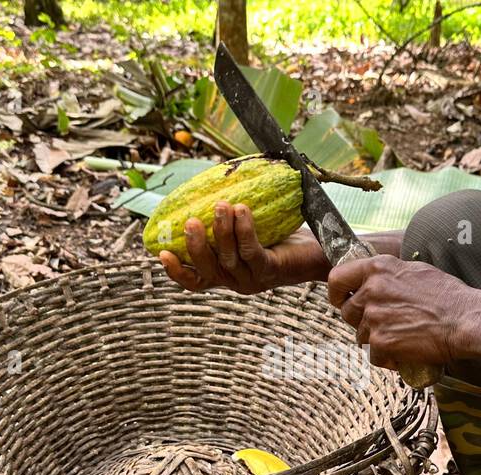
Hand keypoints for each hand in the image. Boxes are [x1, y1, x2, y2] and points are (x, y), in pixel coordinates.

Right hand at [159, 202, 329, 294]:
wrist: (320, 249)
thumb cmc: (282, 236)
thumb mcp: (249, 228)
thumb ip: (227, 220)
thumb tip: (209, 186)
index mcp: (226, 274)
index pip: (195, 281)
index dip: (176, 271)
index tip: (160, 252)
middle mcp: (236, 281)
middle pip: (207, 270)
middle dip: (195, 246)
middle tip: (189, 221)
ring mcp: (253, 280)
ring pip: (229, 259)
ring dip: (222, 231)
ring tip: (220, 205)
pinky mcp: (270, 271)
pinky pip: (252, 251)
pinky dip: (244, 230)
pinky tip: (241, 210)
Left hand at [327, 255, 472, 371]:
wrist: (464, 320)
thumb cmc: (447, 295)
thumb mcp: (415, 270)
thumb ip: (388, 274)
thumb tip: (374, 279)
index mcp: (378, 268)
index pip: (337, 277)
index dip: (336, 292)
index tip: (341, 300)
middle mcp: (372, 290)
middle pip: (347, 312)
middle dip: (360, 321)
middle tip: (384, 324)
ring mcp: (374, 317)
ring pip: (360, 335)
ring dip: (376, 340)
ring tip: (402, 336)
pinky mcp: (381, 342)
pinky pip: (374, 355)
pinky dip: (388, 357)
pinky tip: (406, 351)